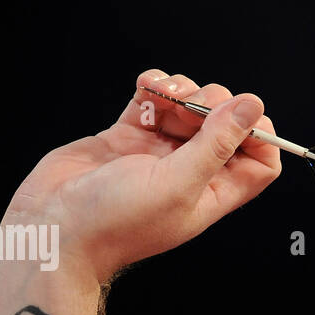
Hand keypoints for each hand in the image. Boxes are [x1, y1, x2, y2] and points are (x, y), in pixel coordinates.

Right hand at [1, 69, 282, 285]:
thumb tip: (252, 108)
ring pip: (188, 108)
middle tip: (193, 105)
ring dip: (182, 90)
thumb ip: (218, 143)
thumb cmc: (116, 222)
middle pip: (224, 126)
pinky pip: (151, 102)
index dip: (259, 135)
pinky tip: (147, 85)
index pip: (259, 162)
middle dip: (214, 103)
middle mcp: (189, 173)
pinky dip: (154, 86)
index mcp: (212, 193)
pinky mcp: (126, 138)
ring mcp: (157, 154)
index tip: (243, 116)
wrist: (54, 228)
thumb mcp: (179, 183)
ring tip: (165, 94)